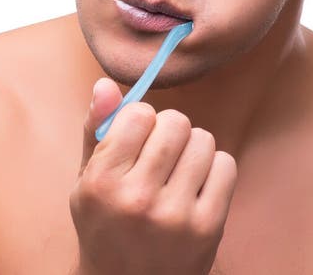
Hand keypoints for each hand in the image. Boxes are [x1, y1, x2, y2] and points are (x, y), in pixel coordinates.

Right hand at [69, 78, 237, 274]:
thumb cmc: (106, 226)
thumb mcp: (85, 182)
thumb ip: (95, 130)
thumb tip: (106, 83)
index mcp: (101, 182)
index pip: (139, 114)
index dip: (142, 120)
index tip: (138, 139)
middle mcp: (138, 199)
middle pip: (176, 123)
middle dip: (170, 129)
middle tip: (161, 153)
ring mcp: (176, 216)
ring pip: (204, 140)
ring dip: (193, 148)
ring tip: (179, 170)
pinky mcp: (208, 228)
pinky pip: (227, 166)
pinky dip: (215, 168)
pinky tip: (197, 185)